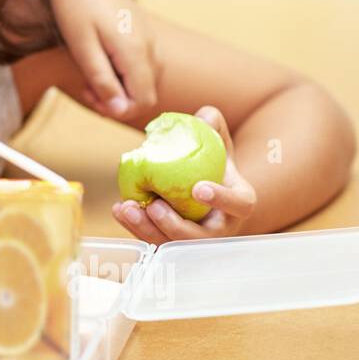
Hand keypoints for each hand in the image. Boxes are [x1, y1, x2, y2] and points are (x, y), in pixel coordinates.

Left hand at [27, 0, 159, 117]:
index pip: (143, 102)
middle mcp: (150, 44)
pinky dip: (122, 69)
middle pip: (145, 92)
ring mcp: (148, 34)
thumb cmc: (73, 4)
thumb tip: (119, 110)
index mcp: (137, 51)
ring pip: (143, 77)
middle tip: (85, 86)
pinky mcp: (140, 27)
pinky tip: (98, 56)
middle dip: (117, 99)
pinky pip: (140, 61)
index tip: (89, 96)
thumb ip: (102, 80)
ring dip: (118, 84)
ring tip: (89, 71)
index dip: (117, 110)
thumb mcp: (81, 47)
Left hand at [110, 105, 255, 242]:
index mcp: (238, 204)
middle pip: (199, 238)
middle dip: (175, 226)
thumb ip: (214, 128)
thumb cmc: (214, 165)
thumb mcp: (218, 146)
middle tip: (154, 206)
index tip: (198, 189)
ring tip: (127, 207)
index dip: (221, 199)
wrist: (205, 189)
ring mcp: (194, 240)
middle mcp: (219, 229)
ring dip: (146, 229)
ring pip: (171, 243)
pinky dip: (134, 226)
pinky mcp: (171, 242)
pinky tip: (120, 209)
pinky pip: (153, 239)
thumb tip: (204, 116)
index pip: (238, 205)